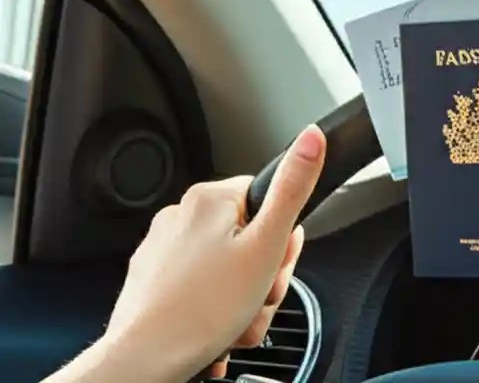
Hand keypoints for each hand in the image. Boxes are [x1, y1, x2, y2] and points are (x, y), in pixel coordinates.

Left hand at [46, 124, 326, 382]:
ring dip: (242, 300)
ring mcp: (162, 251)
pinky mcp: (153, 281)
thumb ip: (293, 189)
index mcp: (209, 199)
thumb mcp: (267, 246)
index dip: (282, 240)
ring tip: (235, 321)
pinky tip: (216, 330)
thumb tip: (312, 138)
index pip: (269, 202)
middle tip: (256, 297)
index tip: (275, 264)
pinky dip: (214, 311)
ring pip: (227, 270)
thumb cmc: (204, 308)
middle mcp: (180, 217)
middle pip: (249, 239)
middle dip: (262, 276)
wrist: (146, 359)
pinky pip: (200, 290)